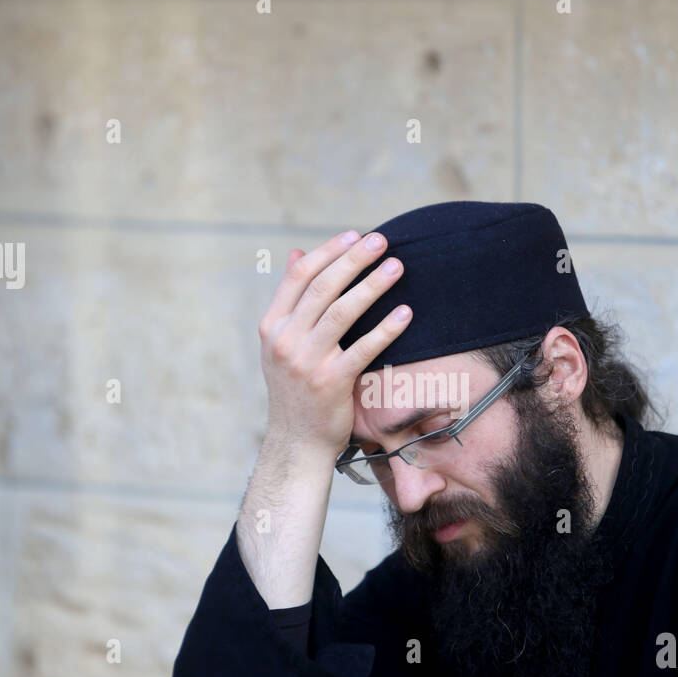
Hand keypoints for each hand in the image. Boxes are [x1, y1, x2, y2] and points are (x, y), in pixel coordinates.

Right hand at [257, 230, 411, 457]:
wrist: (296, 441)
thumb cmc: (296, 388)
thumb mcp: (281, 343)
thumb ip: (292, 301)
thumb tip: (297, 252)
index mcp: (272, 326)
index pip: (298, 277)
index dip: (328, 251)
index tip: (354, 235)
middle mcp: (284, 341)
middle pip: (322, 288)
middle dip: (353, 260)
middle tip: (382, 241)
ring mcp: (306, 362)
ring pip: (342, 312)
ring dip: (372, 285)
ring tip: (396, 267)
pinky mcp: (331, 383)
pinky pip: (363, 348)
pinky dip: (386, 329)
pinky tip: (405, 313)